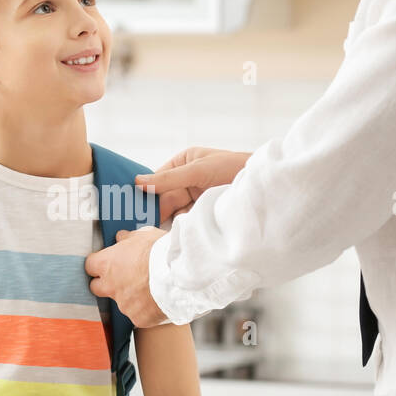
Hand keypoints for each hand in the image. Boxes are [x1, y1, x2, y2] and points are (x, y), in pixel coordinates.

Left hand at [84, 226, 168, 327]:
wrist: (180, 274)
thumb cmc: (162, 252)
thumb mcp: (144, 235)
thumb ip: (128, 239)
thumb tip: (122, 238)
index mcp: (107, 264)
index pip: (90, 266)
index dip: (99, 264)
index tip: (107, 263)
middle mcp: (111, 286)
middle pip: (97, 288)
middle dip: (107, 283)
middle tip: (124, 278)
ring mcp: (123, 304)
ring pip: (121, 302)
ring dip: (131, 297)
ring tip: (150, 289)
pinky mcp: (138, 318)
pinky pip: (139, 315)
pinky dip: (146, 310)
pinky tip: (158, 301)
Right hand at [136, 147, 251, 226]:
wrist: (262, 188)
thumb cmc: (233, 168)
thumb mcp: (198, 170)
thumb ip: (169, 178)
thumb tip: (138, 181)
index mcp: (184, 162)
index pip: (158, 178)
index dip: (146, 190)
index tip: (133, 204)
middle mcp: (187, 179)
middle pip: (164, 196)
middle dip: (156, 209)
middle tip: (141, 223)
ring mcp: (195, 197)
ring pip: (173, 210)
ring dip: (166, 220)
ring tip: (153, 231)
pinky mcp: (202, 212)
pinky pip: (184, 220)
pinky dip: (179, 227)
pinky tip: (171, 233)